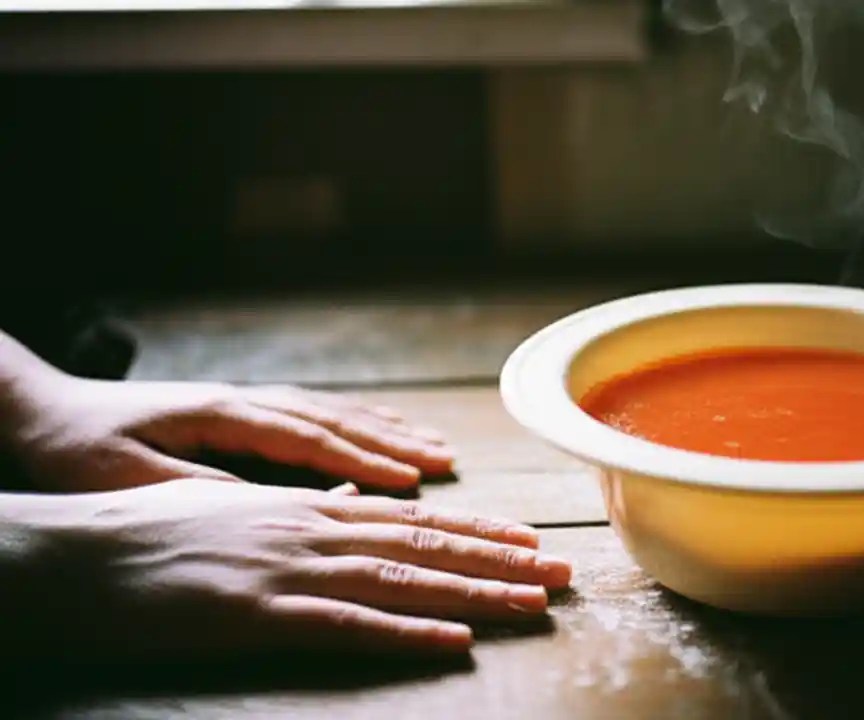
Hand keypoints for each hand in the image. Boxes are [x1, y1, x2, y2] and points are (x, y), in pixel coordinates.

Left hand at [1, 372, 450, 492]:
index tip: (412, 480)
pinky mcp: (242, 409)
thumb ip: (204, 489)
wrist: (46, 410)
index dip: (363, 460)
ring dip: (387, 429)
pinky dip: (359, 421)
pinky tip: (386, 426)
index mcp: (221, 414)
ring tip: (436, 445)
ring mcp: (246, 400)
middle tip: (447, 460)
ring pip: (332, 413)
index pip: (308, 439)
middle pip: (334, 420)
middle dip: (395, 442)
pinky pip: (314, 412)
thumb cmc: (81, 452)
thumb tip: (274, 502)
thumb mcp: (132, 480)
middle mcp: (244, 399)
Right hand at [10, 479, 570, 658]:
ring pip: (404, 583)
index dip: (478, 532)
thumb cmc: (151, 533)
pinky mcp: (260, 615)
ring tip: (533, 605)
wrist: (77, 556)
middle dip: (502, 561)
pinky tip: (453, 645)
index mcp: (308, 507)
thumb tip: (357, 499)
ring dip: (476, 596)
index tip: (530, 541)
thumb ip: (305, 504)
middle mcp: (313, 530)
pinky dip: (406, 636)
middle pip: (426, 548)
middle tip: (562, 574)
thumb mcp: (237, 505)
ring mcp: (290, 570)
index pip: (413, 522)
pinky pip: (348, 627)